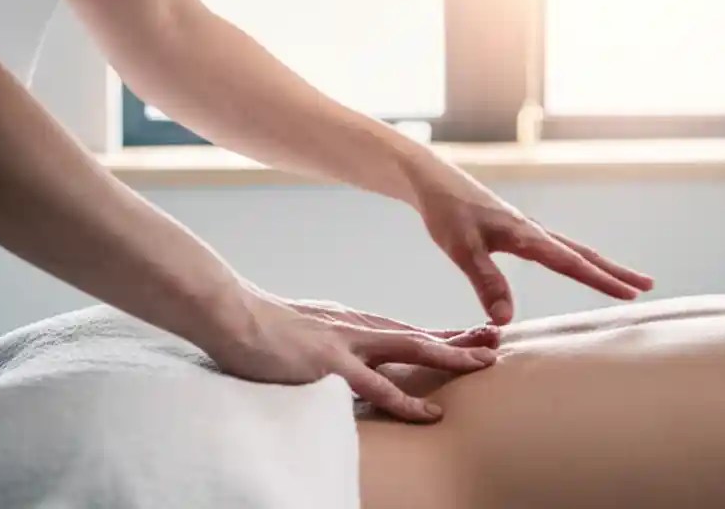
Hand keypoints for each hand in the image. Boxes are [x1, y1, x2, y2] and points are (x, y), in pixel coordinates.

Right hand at [205, 286, 500, 422]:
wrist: (229, 313)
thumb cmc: (259, 326)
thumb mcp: (305, 329)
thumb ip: (329, 340)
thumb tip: (343, 358)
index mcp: (351, 321)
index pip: (405, 330)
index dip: (441, 334)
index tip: (472, 335)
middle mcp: (357, 328)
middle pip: (419, 334)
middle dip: (460, 337)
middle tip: (495, 340)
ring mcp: (346, 344)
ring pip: (411, 350)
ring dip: (451, 356)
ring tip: (485, 363)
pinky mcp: (330, 364)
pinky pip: (376, 387)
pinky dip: (407, 401)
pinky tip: (431, 412)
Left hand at [408, 159, 654, 324]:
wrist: (434, 180)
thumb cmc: (446, 213)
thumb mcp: (461, 250)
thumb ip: (486, 282)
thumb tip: (507, 319)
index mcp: (527, 236)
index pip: (572, 263)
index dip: (602, 281)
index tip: (631, 294)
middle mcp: (533, 231)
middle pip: (584, 253)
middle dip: (615, 271)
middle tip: (648, 285)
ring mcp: (527, 229)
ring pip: (573, 249)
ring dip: (600, 265)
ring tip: (625, 279)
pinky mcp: (516, 230)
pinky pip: (557, 249)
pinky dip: (577, 259)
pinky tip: (576, 265)